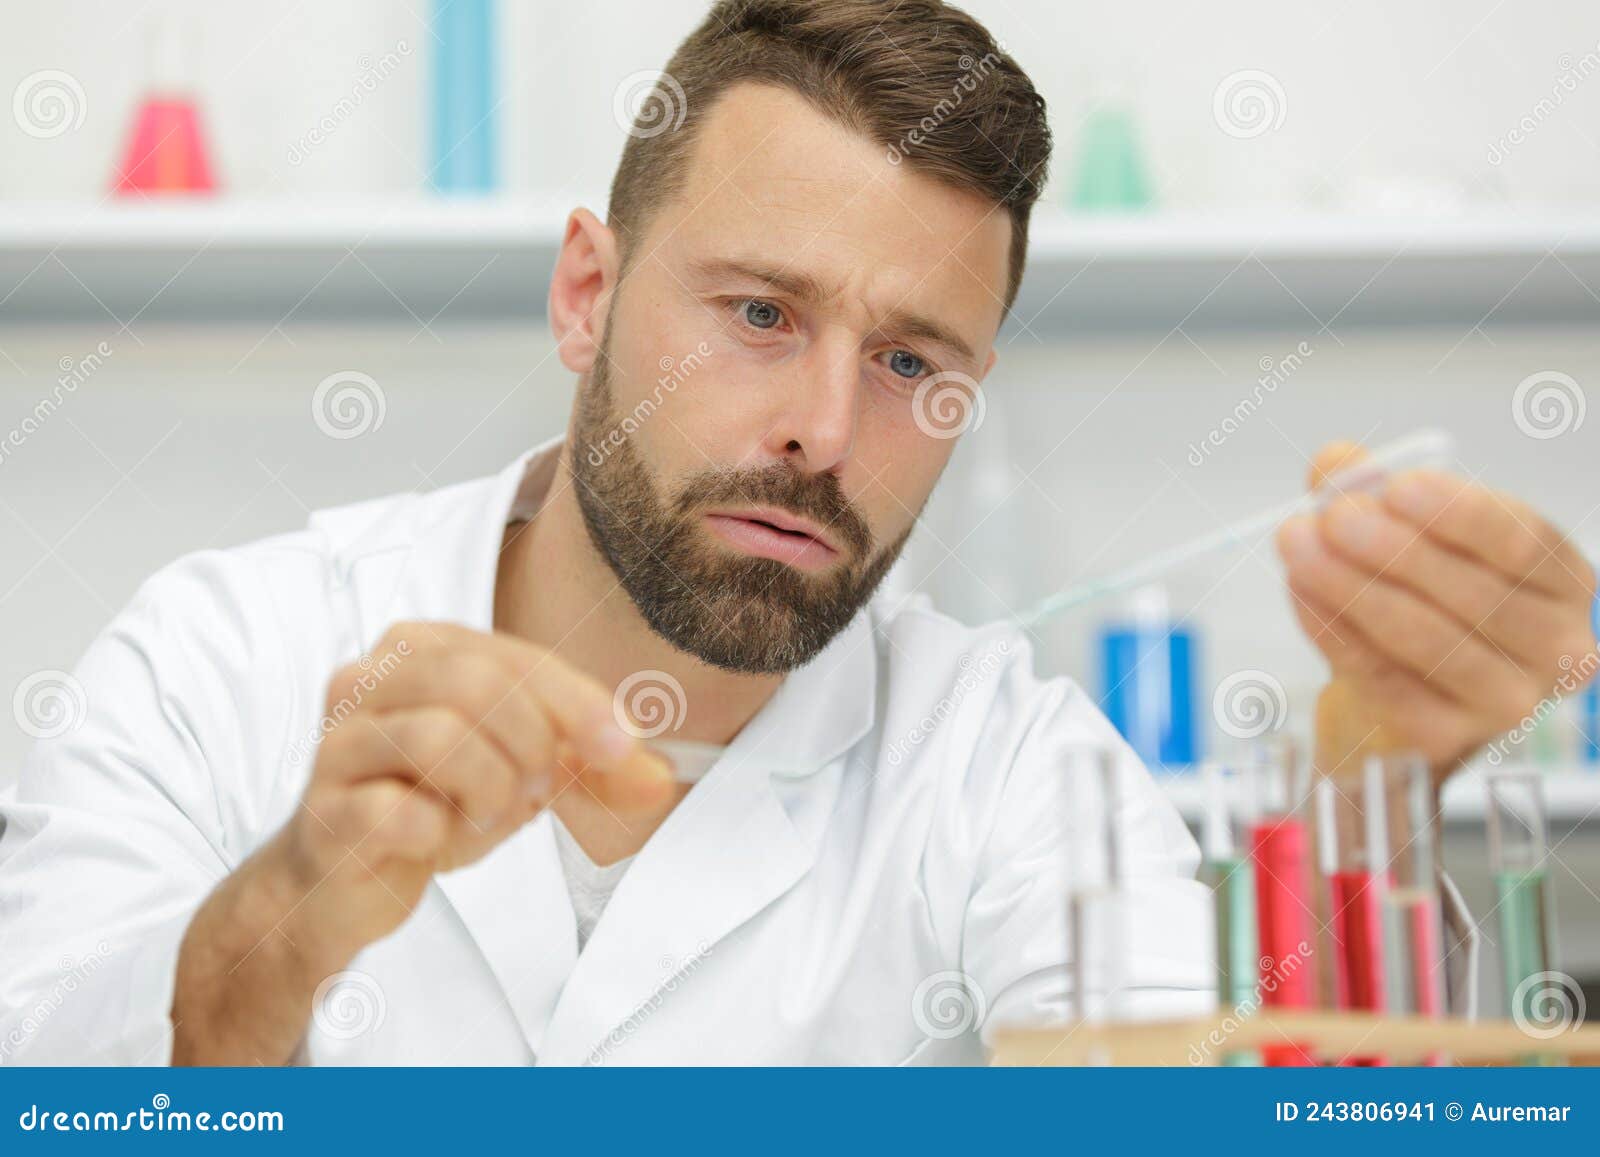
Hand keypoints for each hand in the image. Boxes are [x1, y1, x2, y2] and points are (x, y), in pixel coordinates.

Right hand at [172, 621, 673, 1062]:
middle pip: (473, 683)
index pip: (515, 657)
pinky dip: (437, 830)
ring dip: (488, 787)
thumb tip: (658, 779)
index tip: (618, 749)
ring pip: (434, 735)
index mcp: (420, 649)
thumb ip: (595, 769)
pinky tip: (435, 838)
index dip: (577, 702)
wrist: (344, 881)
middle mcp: (368, 680)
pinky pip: (394, 810)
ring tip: (486, 814)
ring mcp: (338, 744)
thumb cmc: (433, 804)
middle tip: (536, 788)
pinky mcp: (323, 810)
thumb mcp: (528, 775)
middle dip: (530, 742)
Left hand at [1276, 443, 1597, 781]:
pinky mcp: (1446, 736)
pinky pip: (1382, 678)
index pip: (1524, 543)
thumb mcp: (1401, 532)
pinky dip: (1335, 630)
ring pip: (1426, 638)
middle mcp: (1556, 646)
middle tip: (1331, 516)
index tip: (1396, 487)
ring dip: (1352, 588)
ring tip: (1299, 547)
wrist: (1395, 694)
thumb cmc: (1418, 599)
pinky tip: (1301, 592)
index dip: (1459, 513)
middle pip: (1474, 593)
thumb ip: (1372, 490)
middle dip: (1393, 549)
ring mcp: (1507, 701)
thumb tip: (1337, 462)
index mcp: (1561, 582)